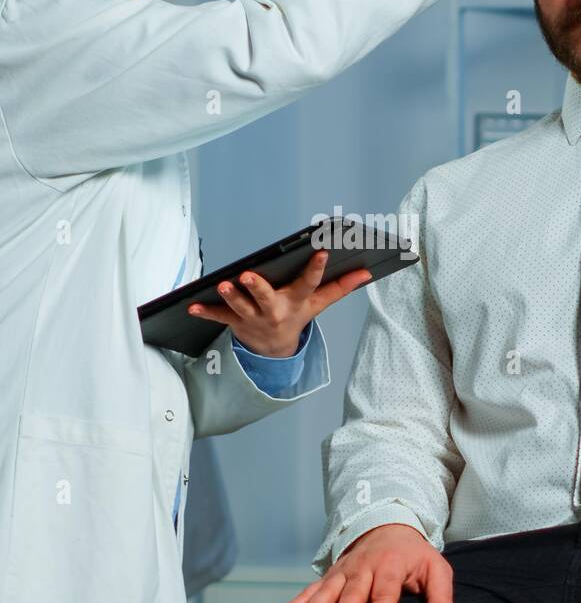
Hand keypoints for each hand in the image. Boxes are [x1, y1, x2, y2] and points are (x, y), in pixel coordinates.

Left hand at [186, 250, 370, 356]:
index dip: (316, 269)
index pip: (310, 284)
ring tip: (223, 284)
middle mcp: (275, 310)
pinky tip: (191, 306)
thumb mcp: (319, 304)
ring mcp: (253, 317)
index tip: (322, 252)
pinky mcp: (235, 321)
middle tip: (249, 275)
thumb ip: (341, 287)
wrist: (274, 349)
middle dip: (258, 287)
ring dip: (231, 296)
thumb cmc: (296, 316)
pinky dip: (205, 312)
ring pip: (241, 306)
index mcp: (297, 302)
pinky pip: (219, 316)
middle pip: (267, 298)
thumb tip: (367, 273)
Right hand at [274, 524, 453, 602]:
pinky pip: (309, 590)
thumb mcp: (435, 568)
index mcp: (390, 565)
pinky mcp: (330, 576)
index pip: (386, 592)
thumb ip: (441, 594)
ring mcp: (343, 571)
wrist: (388, 526)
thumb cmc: (414, 555)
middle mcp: (362, 567)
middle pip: (352, 591)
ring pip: (327, 590)